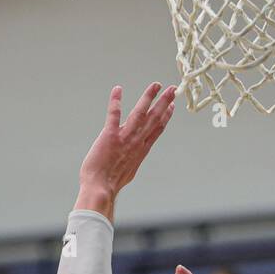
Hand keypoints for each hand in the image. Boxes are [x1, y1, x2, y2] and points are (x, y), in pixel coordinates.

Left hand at [76, 83, 177, 218]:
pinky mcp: (109, 135)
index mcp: (141, 150)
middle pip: (154, 118)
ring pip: (140, 113)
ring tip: (156, 85)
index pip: (157, 129)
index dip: (166, 116)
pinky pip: (114, 114)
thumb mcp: (129, 172)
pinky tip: (118, 89)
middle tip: (173, 89)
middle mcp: (136, 141)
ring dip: (149, 97)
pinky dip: (116, 101)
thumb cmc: (110, 184)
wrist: (101, 188)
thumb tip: (133, 159)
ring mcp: (124, 138)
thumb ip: (132, 160)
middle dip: (164, 102)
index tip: (172, 106)